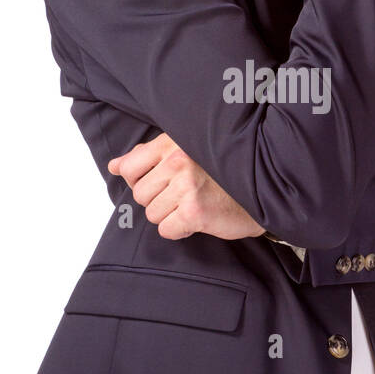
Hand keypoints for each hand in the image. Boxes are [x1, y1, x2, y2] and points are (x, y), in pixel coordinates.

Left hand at [107, 132, 266, 240]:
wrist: (259, 192)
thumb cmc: (220, 174)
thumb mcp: (183, 153)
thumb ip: (147, 157)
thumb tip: (114, 166)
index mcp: (173, 143)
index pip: (129, 167)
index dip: (138, 181)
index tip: (158, 183)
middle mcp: (178, 161)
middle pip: (139, 194)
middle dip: (157, 201)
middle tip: (182, 197)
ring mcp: (187, 186)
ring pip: (151, 214)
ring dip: (169, 216)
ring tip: (192, 205)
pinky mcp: (194, 211)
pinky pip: (166, 230)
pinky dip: (179, 230)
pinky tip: (197, 218)